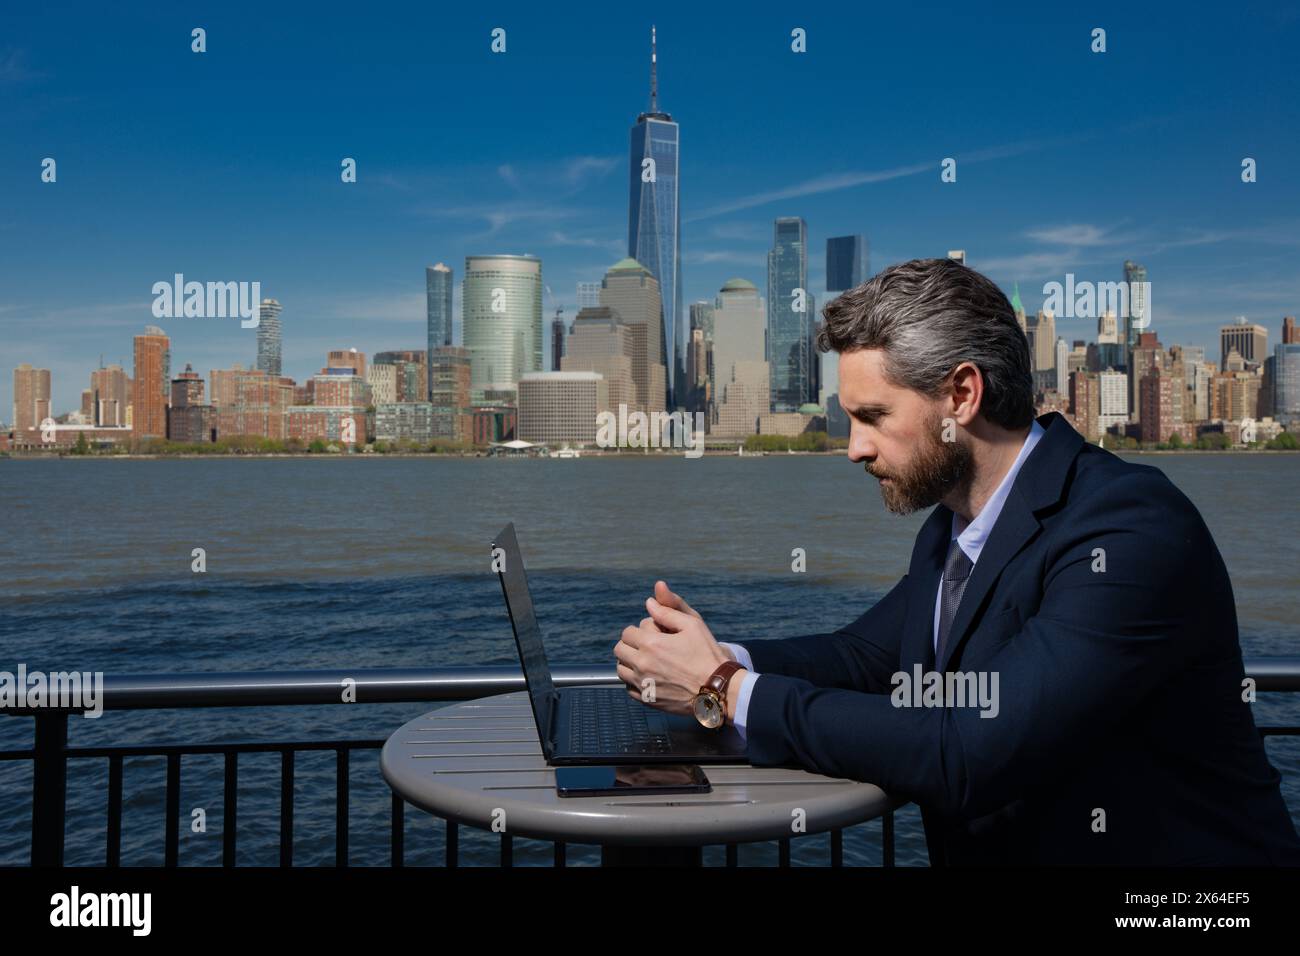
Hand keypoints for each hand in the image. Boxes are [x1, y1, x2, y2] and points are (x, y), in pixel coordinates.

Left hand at [614, 581, 729, 717]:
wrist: (717, 689)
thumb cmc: (707, 655)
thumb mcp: (693, 625)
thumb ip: (668, 611)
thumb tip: (650, 601)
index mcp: (651, 643)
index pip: (627, 632)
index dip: (640, 630)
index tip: (654, 634)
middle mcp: (642, 664)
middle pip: (620, 649)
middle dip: (631, 644)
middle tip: (648, 646)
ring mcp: (643, 684)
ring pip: (620, 669)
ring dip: (630, 662)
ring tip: (647, 661)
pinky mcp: (647, 699)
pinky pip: (628, 687)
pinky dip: (634, 681)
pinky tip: (650, 677)